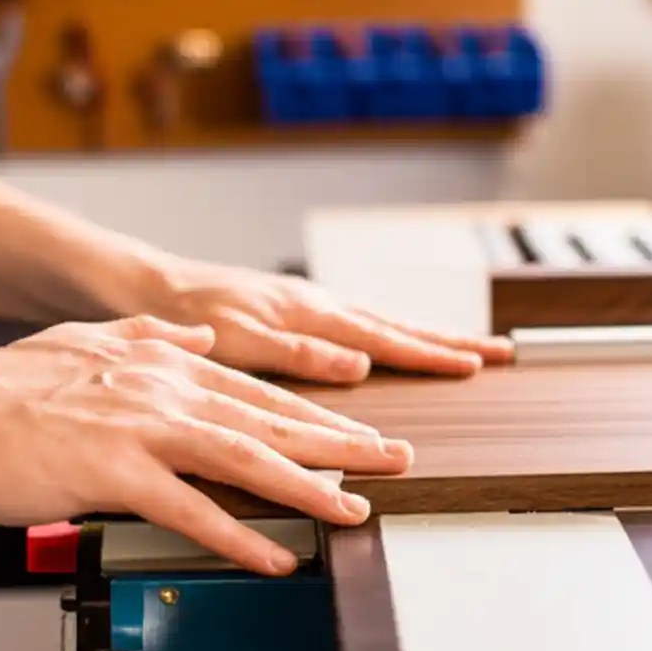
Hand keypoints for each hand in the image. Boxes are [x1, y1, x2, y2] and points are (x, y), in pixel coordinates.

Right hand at [0, 316, 412, 574]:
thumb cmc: (6, 387)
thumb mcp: (87, 343)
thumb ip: (149, 340)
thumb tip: (194, 338)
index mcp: (163, 365)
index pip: (258, 391)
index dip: (316, 412)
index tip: (360, 429)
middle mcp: (164, 390)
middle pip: (271, 421)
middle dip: (341, 443)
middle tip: (395, 459)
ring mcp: (142, 429)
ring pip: (246, 459)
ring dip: (310, 486)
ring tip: (358, 510)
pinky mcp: (113, 470)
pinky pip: (191, 509)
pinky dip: (239, 535)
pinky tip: (276, 555)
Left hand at [147, 261, 513, 382]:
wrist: (151, 286)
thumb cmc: (188, 314)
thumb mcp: (240, 339)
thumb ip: (300, 353)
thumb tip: (361, 364)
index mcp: (310, 313)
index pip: (387, 338)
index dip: (434, 354)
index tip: (477, 365)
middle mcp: (318, 304)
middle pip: (398, 325)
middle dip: (451, 341)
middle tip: (500, 352)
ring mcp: (309, 305)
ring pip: (382, 322)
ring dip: (427, 336)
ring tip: (466, 348)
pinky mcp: (295, 309)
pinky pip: (359, 322)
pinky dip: (390, 333)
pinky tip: (394, 343)